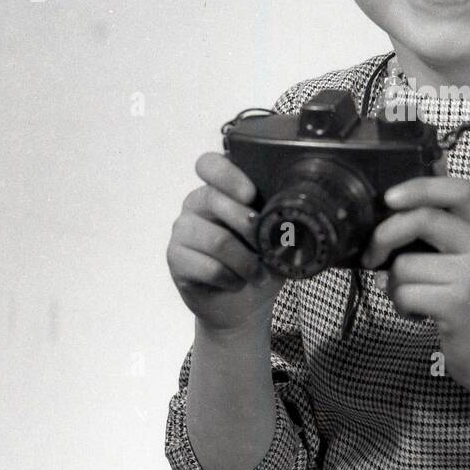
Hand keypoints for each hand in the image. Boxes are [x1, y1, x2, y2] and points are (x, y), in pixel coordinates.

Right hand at [167, 151, 284, 333]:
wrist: (243, 305)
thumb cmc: (260, 263)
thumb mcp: (276, 238)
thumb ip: (278, 220)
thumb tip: (293, 216)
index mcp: (220, 189)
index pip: (210, 164)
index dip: (228, 175)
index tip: (250, 194)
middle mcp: (196, 204)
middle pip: (213, 199)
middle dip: (249, 226)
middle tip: (266, 246)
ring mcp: (182, 230)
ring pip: (217, 239)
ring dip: (245, 262)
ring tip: (258, 274)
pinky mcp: (175, 259)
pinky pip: (209, 267)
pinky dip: (232, 279)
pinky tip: (237, 282)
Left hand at [360, 159, 469, 390]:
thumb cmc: (469, 307)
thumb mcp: (464, 262)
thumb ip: (439, 234)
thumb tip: (393, 206)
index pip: (458, 189)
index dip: (420, 186)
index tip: (389, 198)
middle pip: (422, 219)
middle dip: (384, 236)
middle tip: (371, 256)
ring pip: (405, 264)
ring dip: (393, 285)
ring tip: (411, 298)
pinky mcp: (457, 305)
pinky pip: (404, 293)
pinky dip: (399, 306)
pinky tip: (416, 314)